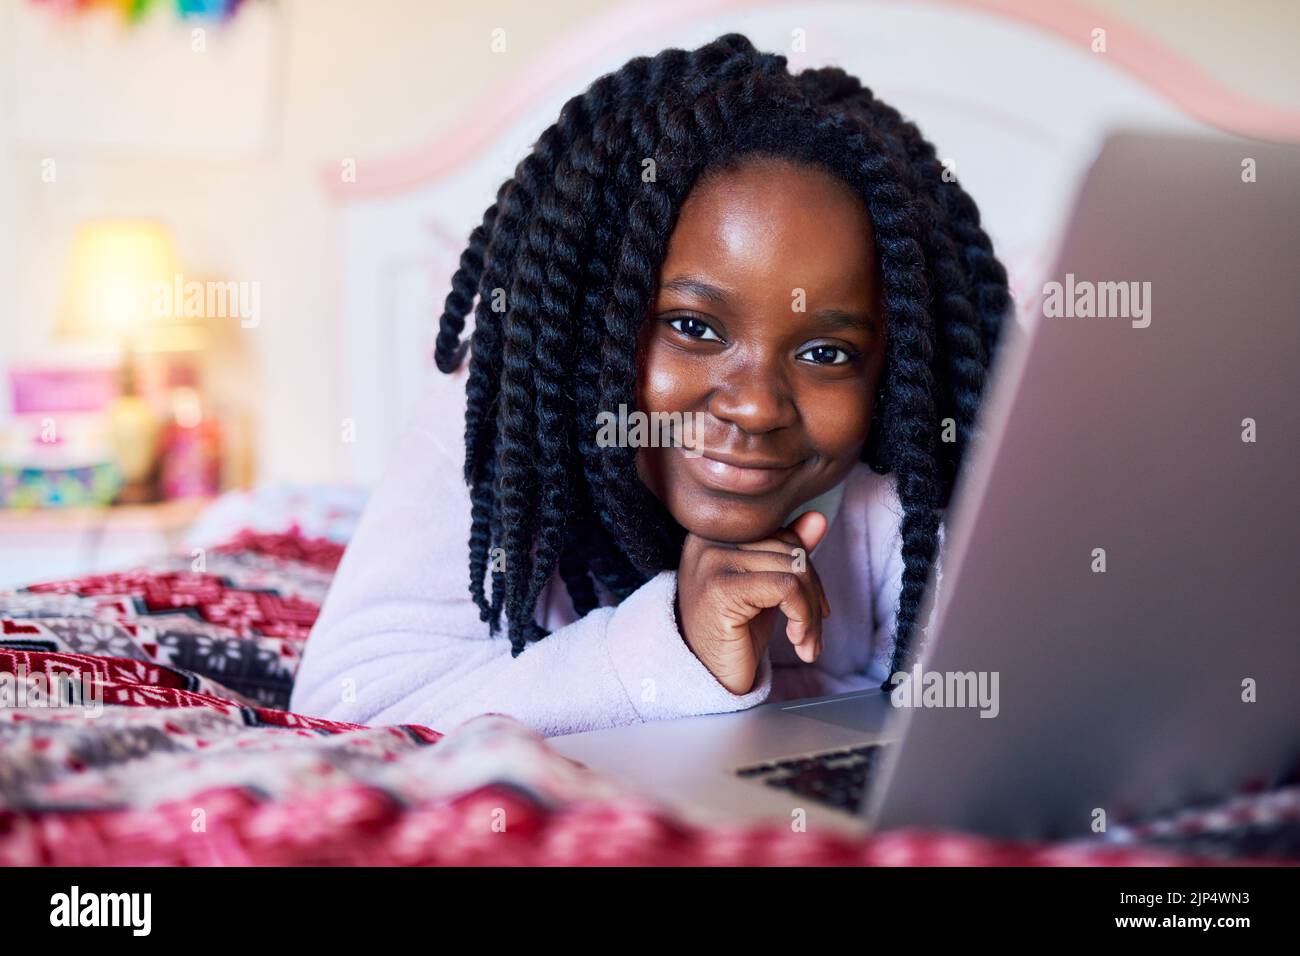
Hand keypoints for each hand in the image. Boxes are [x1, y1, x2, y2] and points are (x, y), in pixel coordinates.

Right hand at [675, 511, 830, 694]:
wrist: (704, 678)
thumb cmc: (733, 634)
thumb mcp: (765, 590)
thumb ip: (787, 552)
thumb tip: (818, 518)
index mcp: (716, 535)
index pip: (782, 535)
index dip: (807, 572)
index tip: (815, 608)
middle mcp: (709, 541)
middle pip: (791, 551)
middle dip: (814, 596)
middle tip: (814, 634)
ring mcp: (712, 561)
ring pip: (794, 570)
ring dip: (812, 614)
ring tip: (807, 642)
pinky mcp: (721, 588)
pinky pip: (786, 589)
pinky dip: (803, 617)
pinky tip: (797, 641)